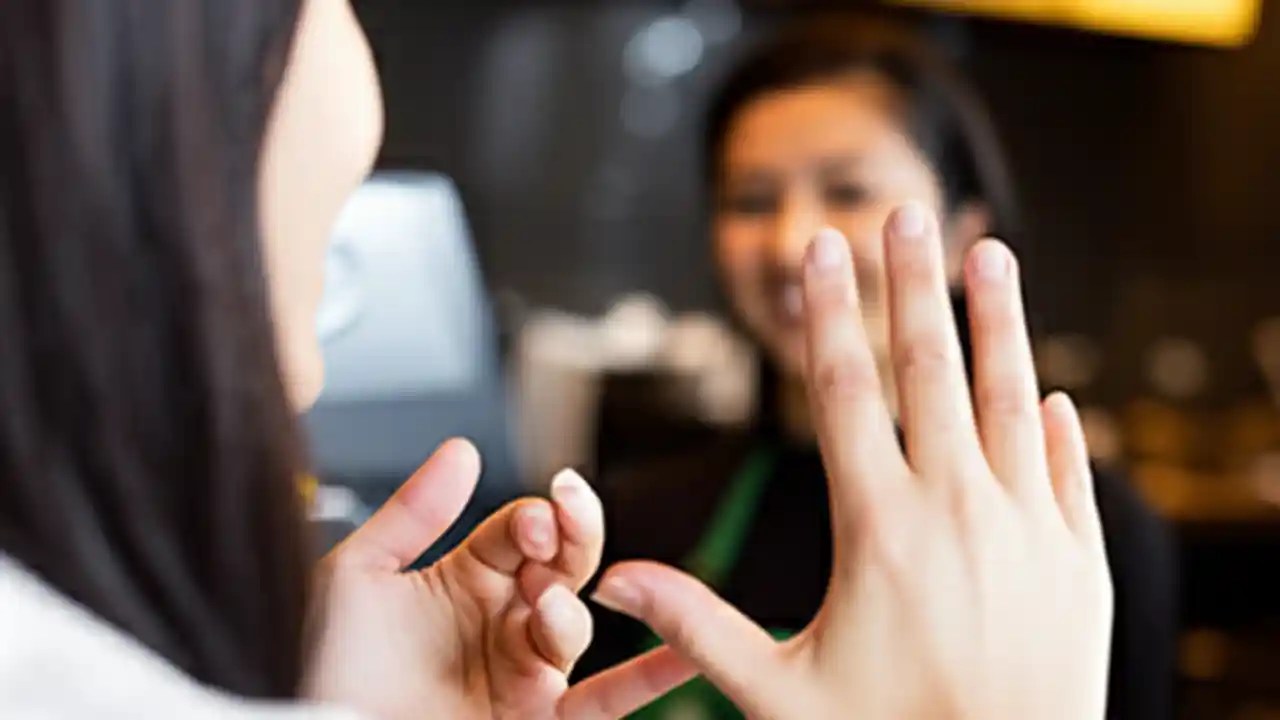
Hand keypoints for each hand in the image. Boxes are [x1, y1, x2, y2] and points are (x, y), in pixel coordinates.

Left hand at [303, 440, 687, 719]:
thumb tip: (464, 449)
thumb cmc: (313, 664)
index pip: (523, 530)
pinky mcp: (531, 719)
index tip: (531, 515)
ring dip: (569, 610)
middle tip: (564, 517)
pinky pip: (603, 704)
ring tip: (541, 607)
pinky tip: (688, 650)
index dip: (536, 516)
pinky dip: (654, 677)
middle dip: (573, 536)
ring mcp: (519, 674)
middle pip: (564, 566)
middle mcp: (499, 623)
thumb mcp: (354, 575)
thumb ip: (414, 513)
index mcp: (463, 580)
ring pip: (577, 628)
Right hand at [592, 204, 1113, 719]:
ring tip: (992, 253)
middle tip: (905, 214)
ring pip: (1008, 399)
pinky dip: (1054, 425)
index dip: (827, 315)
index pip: (845, 394)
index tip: (822, 250)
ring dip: (999, 322)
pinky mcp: (1077, 562)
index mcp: (879, 531)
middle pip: (929, 370)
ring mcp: (1027, 530)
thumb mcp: (781, 692)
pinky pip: (1066, 472)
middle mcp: (957, 512)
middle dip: (912, 285)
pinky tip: (1048, 391)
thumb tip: (616, 580)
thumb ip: (699, 624)